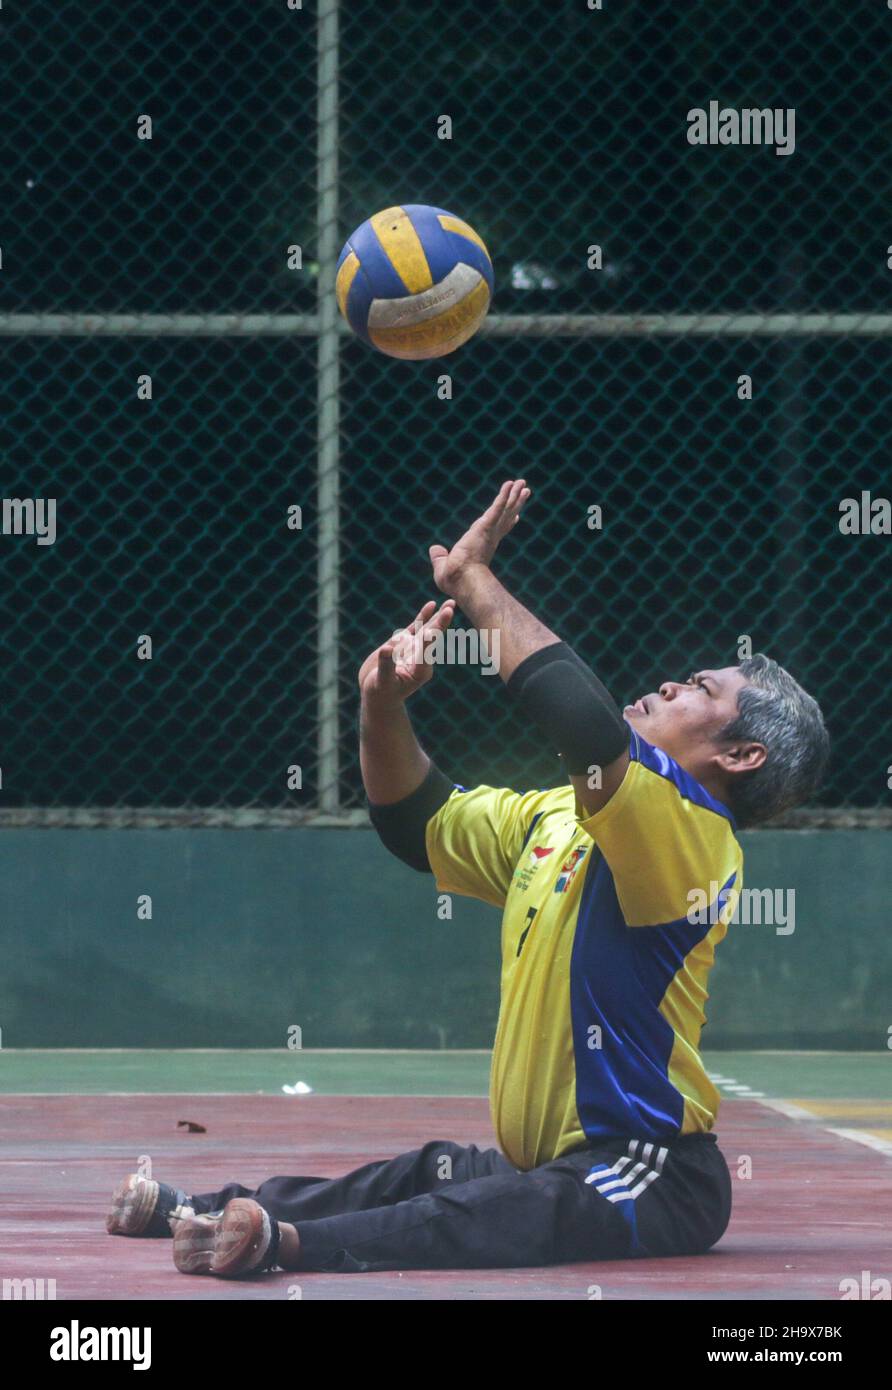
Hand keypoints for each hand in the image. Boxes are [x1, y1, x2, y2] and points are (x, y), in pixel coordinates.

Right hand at [358, 599, 455, 708]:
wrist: (376, 693)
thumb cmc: (379, 692)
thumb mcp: (382, 681)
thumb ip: (386, 666)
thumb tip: (386, 650)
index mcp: (419, 671)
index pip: (425, 652)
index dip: (429, 639)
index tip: (434, 629)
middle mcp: (421, 658)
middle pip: (432, 637)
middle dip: (441, 622)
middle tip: (451, 607)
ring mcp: (414, 649)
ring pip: (427, 629)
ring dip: (438, 616)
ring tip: (450, 603)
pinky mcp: (406, 643)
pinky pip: (417, 627)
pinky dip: (424, 616)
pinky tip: (432, 605)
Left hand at [428, 479, 529, 597]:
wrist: (462, 579)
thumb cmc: (454, 580)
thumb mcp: (442, 566)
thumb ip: (439, 556)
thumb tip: (434, 549)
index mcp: (482, 547)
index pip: (498, 531)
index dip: (507, 523)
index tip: (515, 516)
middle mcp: (491, 537)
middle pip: (506, 516)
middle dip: (516, 503)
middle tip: (525, 492)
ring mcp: (490, 531)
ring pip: (505, 508)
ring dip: (514, 495)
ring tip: (523, 482)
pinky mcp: (486, 525)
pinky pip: (497, 507)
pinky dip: (504, 495)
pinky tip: (510, 484)